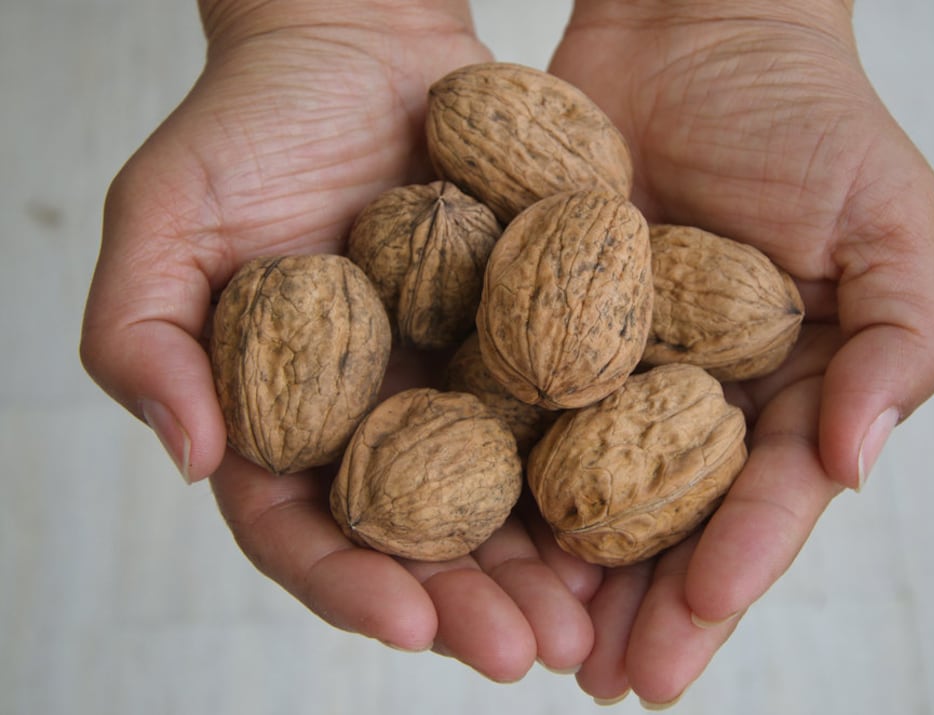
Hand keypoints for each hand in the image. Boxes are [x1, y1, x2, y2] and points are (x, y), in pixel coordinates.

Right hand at [80, 0, 599, 680]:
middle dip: (470, 601)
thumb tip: (190, 453)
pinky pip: (566, 405)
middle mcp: (379, 418)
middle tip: (527, 651)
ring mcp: (457, 382)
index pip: (307, 528)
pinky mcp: (526, 335)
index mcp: (288, 419)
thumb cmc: (248, 125)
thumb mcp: (165, 218)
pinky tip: (645, 504)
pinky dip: (600, 458)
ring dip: (546, 562)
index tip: (408, 624)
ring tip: (592, 613)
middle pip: (421, 537)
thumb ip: (141, 336)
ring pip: (503, 494)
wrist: (358, 46)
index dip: (351, 584)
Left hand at [548, 0, 933, 703]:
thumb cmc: (811, 117)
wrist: (695, 27)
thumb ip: (901, 342)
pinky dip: (495, 468)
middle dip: (642, 603)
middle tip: (608, 681)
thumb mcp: (889, 221)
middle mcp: (692, 394)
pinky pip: (513, 405)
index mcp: (784, 389)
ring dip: (560, 567)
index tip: (693, 623)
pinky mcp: (534, 324)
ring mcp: (608, 366)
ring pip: (582, 483)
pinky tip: (470, 530)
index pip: (764, 499)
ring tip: (533, 641)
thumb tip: (858, 467)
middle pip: (667, 518)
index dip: (736, 564)